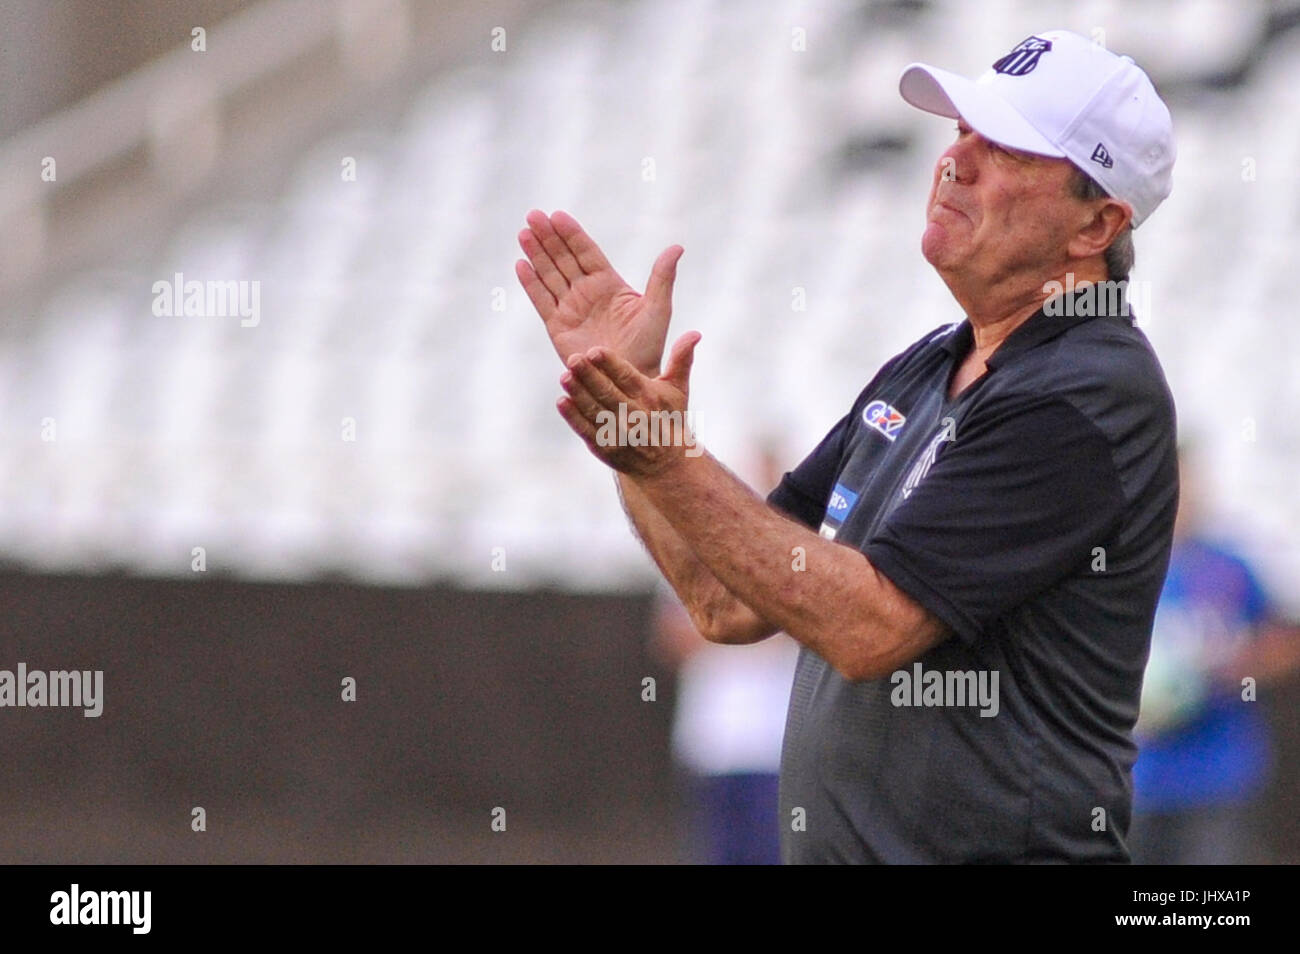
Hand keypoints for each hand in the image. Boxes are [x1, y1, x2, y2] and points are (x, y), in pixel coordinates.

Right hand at [516, 209, 682, 375]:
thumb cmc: (647, 348)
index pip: (586, 252)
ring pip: (550, 275)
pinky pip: (541, 300)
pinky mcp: (558, 327)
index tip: (557, 215)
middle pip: (564, 258)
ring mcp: (571, 309)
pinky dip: (531, 283)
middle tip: (533, 216)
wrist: (627, 381)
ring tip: (523, 233)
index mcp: (609, 284)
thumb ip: (663, 278)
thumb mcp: (658, 310)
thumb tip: (677, 247)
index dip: (571, 234)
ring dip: (536, 254)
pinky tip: (521, 264)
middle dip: (548, 237)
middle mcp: (587, 293)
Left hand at [557, 331, 701, 476]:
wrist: (666, 465)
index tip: (595, 350)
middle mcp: (634, 416)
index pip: (627, 377)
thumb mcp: (678, 390)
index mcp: (649, 398)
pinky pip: (586, 431)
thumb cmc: (669, 420)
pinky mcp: (605, 449)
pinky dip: (574, 418)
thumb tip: (695, 333)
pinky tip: (562, 402)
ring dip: (578, 393)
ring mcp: (618, 434)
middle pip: (608, 393)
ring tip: (564, 376)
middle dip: (589, 376)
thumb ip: (681, 360)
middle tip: (573, 358)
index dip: (610, 364)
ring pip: (594, 410)